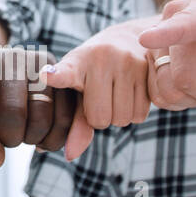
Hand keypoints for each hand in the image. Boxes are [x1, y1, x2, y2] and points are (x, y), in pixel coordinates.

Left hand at [0, 46, 75, 166]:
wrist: (13, 76)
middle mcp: (13, 57)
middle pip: (15, 112)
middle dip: (12, 137)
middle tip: (10, 136)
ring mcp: (42, 62)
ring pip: (45, 117)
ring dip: (37, 139)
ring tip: (28, 135)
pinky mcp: (66, 71)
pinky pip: (71, 115)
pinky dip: (59, 136)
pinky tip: (45, 135)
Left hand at [41, 18, 154, 160]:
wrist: (127, 40)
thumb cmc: (94, 72)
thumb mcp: (80, 90)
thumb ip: (74, 123)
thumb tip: (71, 155)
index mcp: (77, 62)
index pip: (66, 73)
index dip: (57, 76)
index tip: (46, 76)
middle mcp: (102, 58)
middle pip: (101, 118)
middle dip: (100, 118)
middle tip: (101, 99)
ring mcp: (127, 62)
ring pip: (123, 119)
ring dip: (119, 116)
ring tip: (116, 94)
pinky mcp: (148, 70)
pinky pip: (140, 115)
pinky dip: (134, 113)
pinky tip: (131, 93)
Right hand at [138, 0, 195, 134]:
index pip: (184, 26)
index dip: (165, 35)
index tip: (146, 38)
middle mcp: (172, 18)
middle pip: (180, 78)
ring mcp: (155, 37)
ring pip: (165, 92)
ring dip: (194, 97)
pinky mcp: (145, 56)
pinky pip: (156, 96)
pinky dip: (180, 98)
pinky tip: (194, 79)